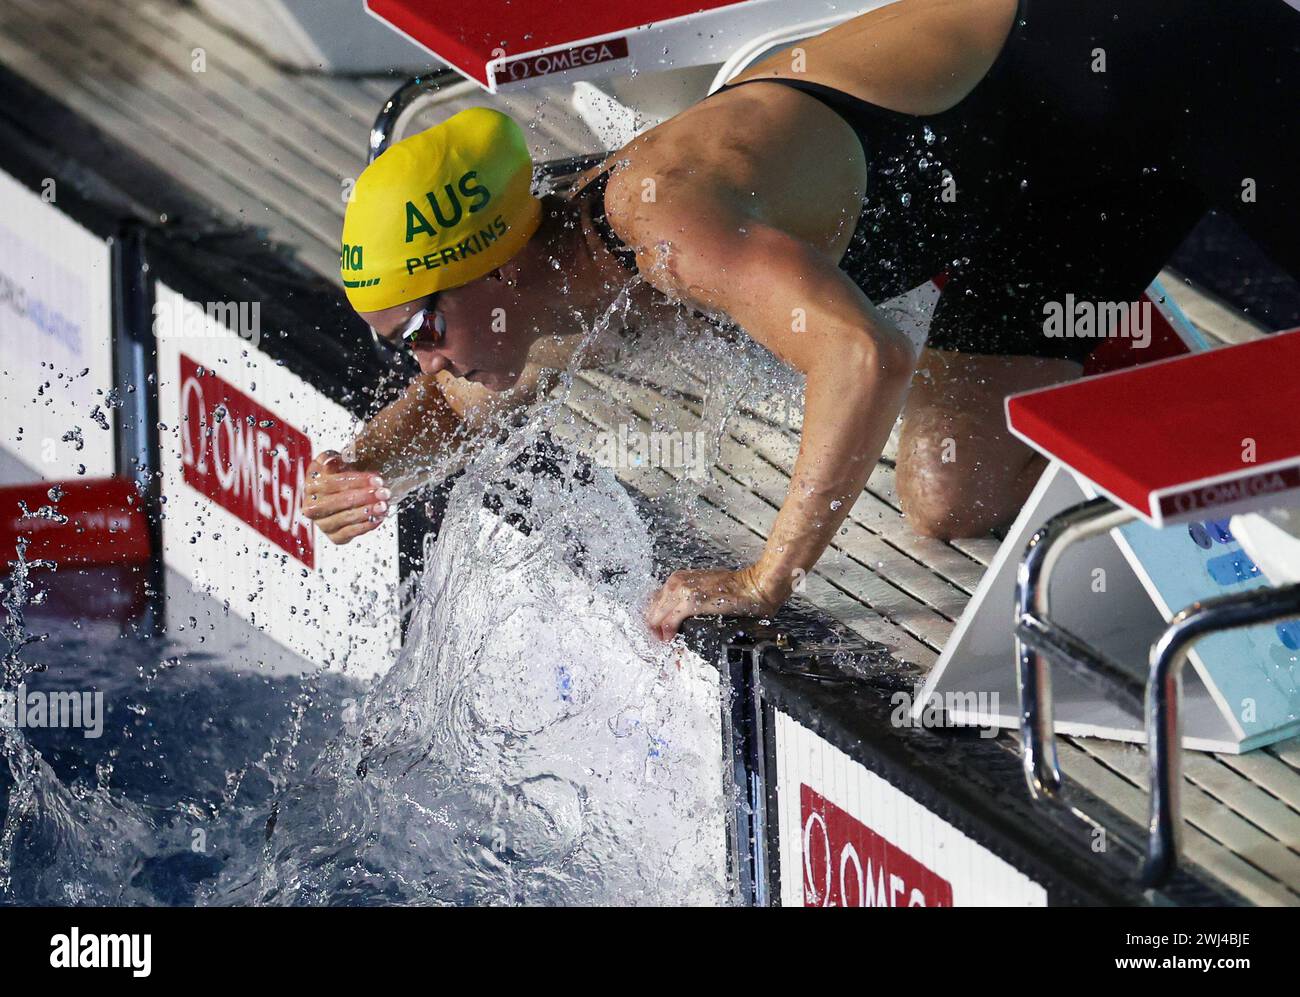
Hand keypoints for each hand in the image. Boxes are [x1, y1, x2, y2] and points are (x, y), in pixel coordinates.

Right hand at [302, 451, 390, 544]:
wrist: (348, 492)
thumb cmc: (345, 473)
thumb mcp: (340, 461)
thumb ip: (334, 459)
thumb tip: (329, 462)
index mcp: (311, 484)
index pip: (331, 483)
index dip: (355, 481)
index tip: (375, 478)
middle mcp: (311, 506)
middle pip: (338, 501)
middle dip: (363, 496)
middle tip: (383, 492)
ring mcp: (322, 523)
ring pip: (344, 518)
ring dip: (367, 512)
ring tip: (383, 505)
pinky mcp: (334, 537)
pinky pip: (349, 533)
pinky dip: (365, 526)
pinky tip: (379, 517)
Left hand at [644, 565, 783, 641]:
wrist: (754, 586)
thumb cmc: (737, 589)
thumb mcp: (705, 591)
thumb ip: (688, 604)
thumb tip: (678, 623)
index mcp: (679, 579)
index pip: (655, 604)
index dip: (656, 622)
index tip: (661, 635)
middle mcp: (676, 582)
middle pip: (651, 611)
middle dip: (654, 630)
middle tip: (662, 644)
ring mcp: (682, 590)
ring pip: (656, 617)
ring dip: (660, 634)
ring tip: (668, 646)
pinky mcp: (690, 601)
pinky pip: (669, 622)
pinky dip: (669, 634)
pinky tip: (673, 641)